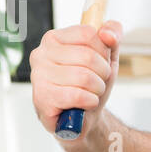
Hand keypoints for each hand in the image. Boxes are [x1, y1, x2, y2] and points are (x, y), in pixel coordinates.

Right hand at [29, 21, 120, 136]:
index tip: (99, 63)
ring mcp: (38, 76)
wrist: (82, 118)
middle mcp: (41, 54)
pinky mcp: (41, 97)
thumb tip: (107, 33)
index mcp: (54, 38)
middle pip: (88, 57)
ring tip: (90, 94)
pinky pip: (77, 95)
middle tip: (96, 83)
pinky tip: (84, 104)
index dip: (103, 52)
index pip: (88, 34)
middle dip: (102, 74)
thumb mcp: (107, 57)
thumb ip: (112, 36)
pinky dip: (90, 101)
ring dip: (97, 89)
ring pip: (84, 77)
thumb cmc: (90, 84)